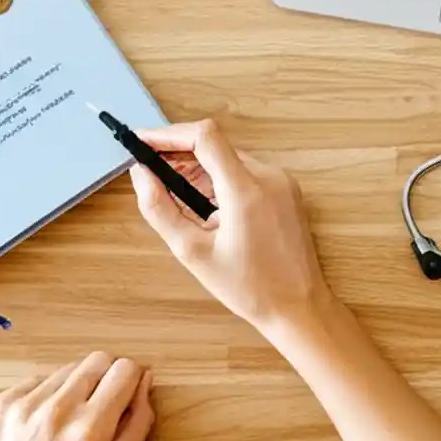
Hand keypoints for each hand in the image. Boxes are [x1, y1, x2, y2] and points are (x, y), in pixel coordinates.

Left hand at [0, 352, 154, 440]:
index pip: (124, 370)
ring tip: (70, 420)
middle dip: (108, 375)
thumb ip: (137, 426)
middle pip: (98, 359)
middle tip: (103, 403)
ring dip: (76, 386)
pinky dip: (47, 395)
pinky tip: (44, 423)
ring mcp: (25, 404)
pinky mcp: (2, 404)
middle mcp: (57, 410)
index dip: (133, 376)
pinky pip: (37, 380)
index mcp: (89, 430)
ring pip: (68, 368)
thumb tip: (144, 384)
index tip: (129, 387)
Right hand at [129, 120, 331, 330]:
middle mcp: (269, 178)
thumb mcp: (193, 252)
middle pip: (215, 146)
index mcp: (246, 191)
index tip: (143, 142)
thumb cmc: (250, 288)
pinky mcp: (286, 192)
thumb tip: (141, 176)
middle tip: (150, 171)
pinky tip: (204, 202)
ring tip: (173, 192)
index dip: (169, 134)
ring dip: (199, 168)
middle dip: (179, 154)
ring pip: (230, 159)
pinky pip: (247, 173)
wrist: (298, 307)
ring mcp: (282, 183)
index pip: (204, 137)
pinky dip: (221, 179)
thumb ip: (160, 209)